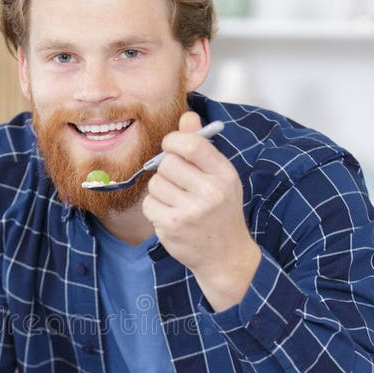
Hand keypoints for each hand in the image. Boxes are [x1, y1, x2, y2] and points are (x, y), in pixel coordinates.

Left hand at [142, 110, 260, 310]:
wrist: (225, 256)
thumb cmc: (221, 211)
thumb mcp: (220, 178)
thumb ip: (202, 147)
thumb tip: (187, 116)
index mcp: (224, 175)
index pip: (192, 144)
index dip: (173, 141)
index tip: (170, 146)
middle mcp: (210, 193)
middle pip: (167, 163)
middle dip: (166, 169)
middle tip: (176, 181)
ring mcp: (190, 212)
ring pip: (155, 183)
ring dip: (160, 190)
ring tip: (176, 201)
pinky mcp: (172, 227)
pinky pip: (148, 204)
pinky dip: (154, 208)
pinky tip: (170, 215)